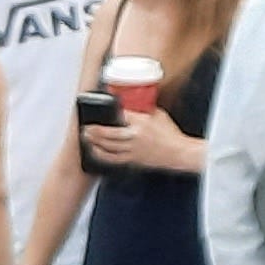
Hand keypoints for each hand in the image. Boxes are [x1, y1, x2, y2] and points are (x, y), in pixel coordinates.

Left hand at [84, 112, 205, 175]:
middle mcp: (135, 136)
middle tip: (86, 127)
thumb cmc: (171, 134)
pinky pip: (112, 159)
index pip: (121, 115)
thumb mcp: (159, 115)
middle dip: (95, 130)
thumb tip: (133, 105)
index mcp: (142, 123)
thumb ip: (145, 110)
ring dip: (94, 142)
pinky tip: (95, 151)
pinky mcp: (132, 160)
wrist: (179, 153)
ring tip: (86, 137)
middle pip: (109, 133)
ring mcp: (133, 150)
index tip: (101, 109)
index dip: (109, 112)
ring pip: (108, 147)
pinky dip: (101, 155)